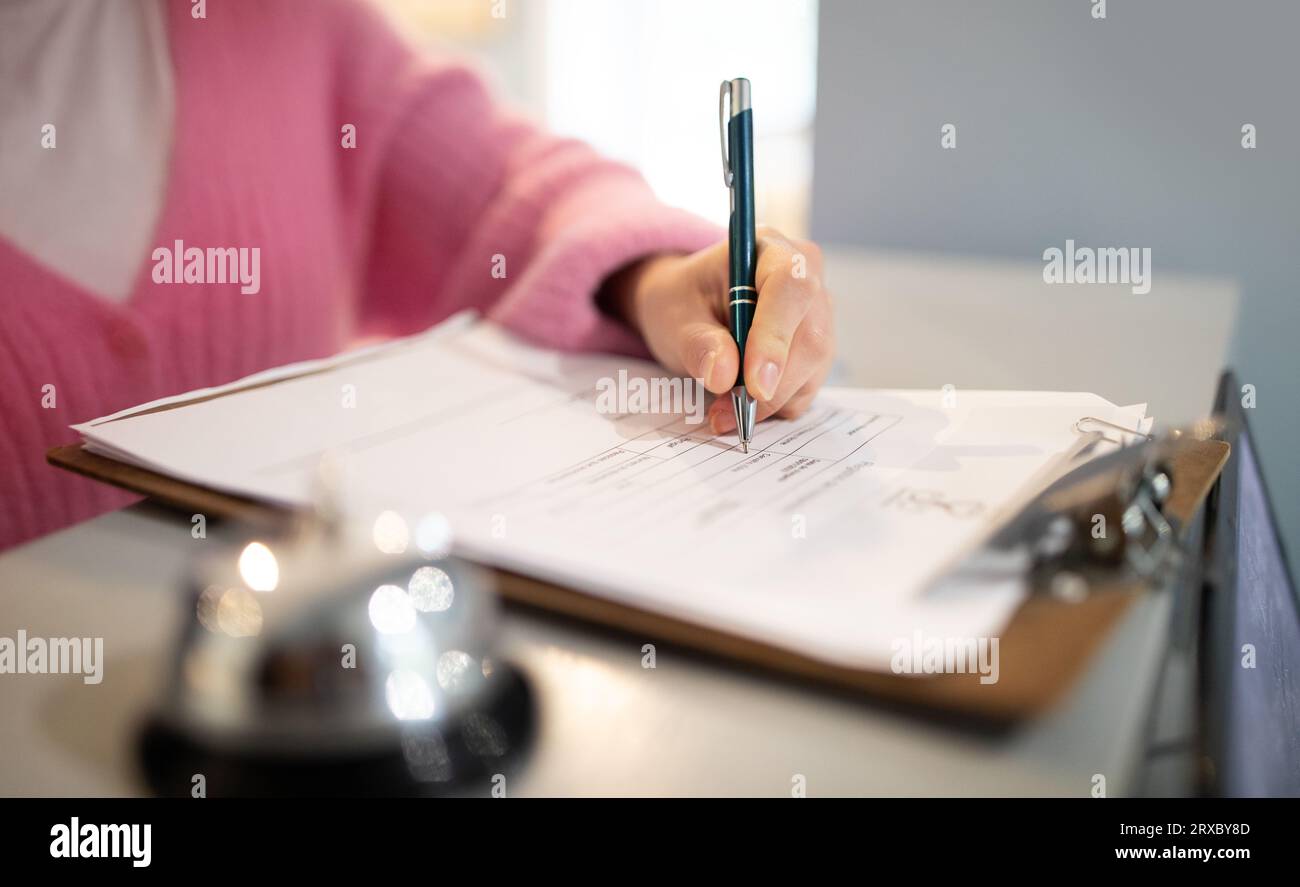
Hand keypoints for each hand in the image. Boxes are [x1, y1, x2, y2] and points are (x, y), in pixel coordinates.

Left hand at [603, 227, 833, 433]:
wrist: (689, 307)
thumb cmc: (683, 300)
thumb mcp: (674, 315)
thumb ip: (698, 342)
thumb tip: (724, 375)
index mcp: (771, 250)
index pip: (791, 288)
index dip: (776, 338)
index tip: (755, 385)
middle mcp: (806, 279)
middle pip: (811, 339)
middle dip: (770, 385)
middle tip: (724, 412)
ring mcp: (818, 318)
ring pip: (812, 370)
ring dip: (768, 402)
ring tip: (722, 411)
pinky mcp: (815, 353)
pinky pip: (805, 390)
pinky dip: (773, 408)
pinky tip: (739, 404)